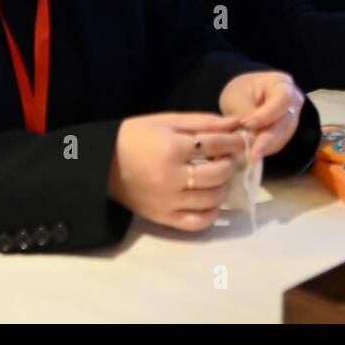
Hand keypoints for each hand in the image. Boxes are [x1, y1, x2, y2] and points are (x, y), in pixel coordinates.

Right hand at [108, 112, 244, 230]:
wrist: (102, 163)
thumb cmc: (136, 137)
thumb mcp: (168, 121)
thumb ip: (203, 122)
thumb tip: (235, 124)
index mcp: (171, 149)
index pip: (216, 146)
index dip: (234, 142)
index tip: (241, 140)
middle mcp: (171, 178)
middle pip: (218, 175)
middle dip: (230, 164)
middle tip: (229, 158)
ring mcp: (168, 202)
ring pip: (212, 200)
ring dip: (224, 187)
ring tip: (220, 177)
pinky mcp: (163, 218)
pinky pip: (198, 223)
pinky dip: (212, 213)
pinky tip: (212, 200)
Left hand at [219, 70, 304, 163]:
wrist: (246, 96)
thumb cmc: (242, 90)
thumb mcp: (236, 96)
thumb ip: (244, 113)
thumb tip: (249, 135)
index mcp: (283, 84)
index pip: (282, 100)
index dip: (266, 114)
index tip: (247, 123)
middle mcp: (293, 104)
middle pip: (283, 124)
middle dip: (266, 140)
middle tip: (252, 155)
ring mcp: (292, 121)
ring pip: (280, 138)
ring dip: (263, 148)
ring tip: (245, 154)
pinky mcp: (284, 135)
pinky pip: (275, 145)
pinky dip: (261, 150)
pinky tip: (248, 154)